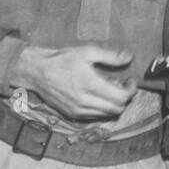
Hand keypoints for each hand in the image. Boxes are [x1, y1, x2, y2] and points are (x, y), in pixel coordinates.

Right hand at [11, 43, 137, 120]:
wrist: (37, 71)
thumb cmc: (61, 59)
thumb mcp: (87, 52)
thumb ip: (110, 56)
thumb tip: (129, 58)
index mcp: (90, 85)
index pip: (121, 97)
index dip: (131, 90)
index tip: (130, 80)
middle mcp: (84, 101)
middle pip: (117, 109)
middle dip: (125, 98)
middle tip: (123, 85)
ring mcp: (78, 110)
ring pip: (107, 115)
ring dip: (114, 104)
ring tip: (111, 89)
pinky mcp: (72, 114)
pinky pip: (95, 116)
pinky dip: (102, 108)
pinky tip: (98, 95)